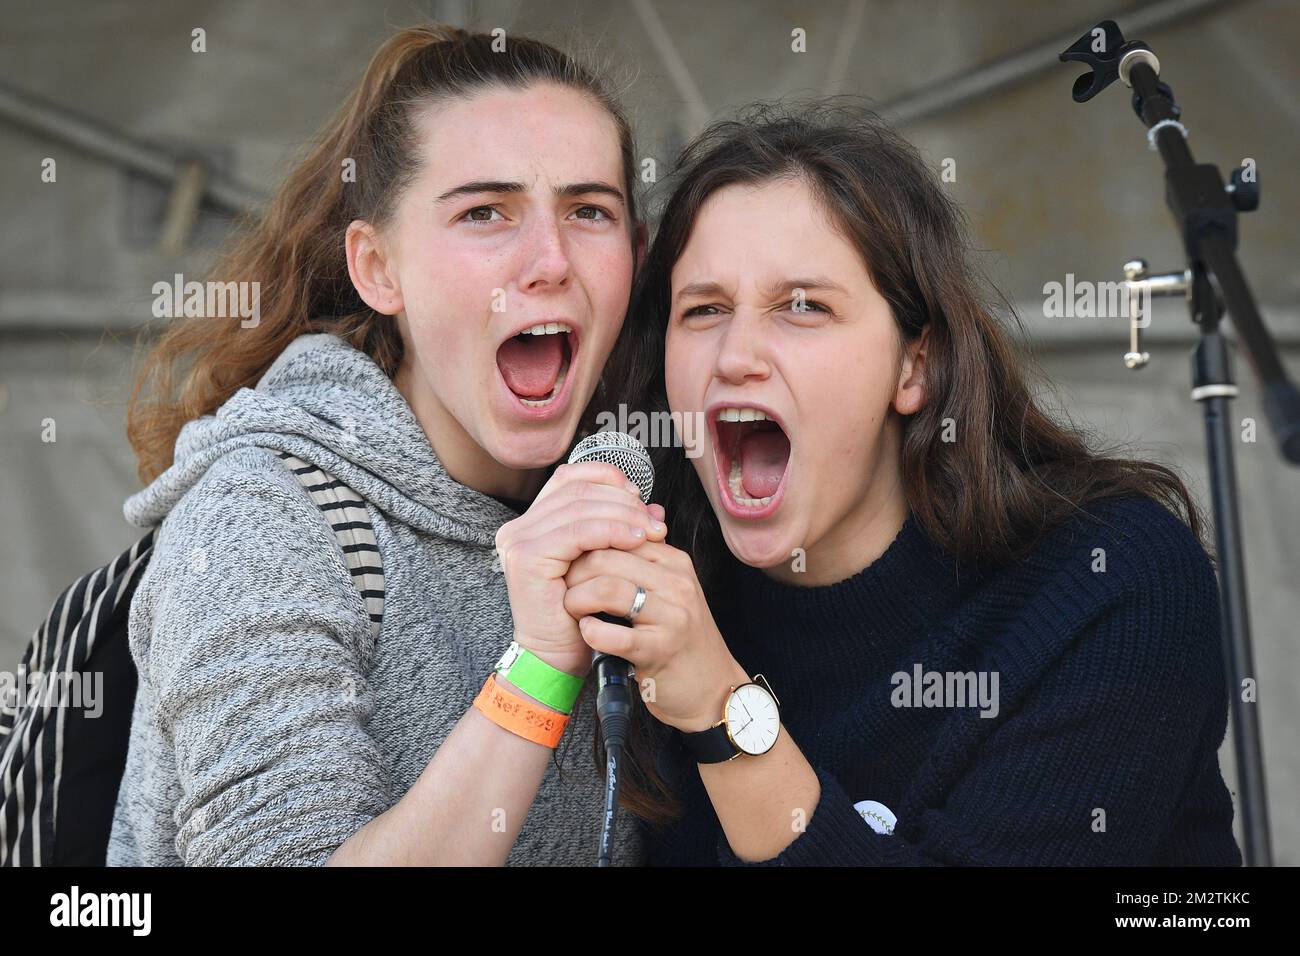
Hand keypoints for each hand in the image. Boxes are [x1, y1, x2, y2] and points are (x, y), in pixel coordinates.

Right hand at [494, 462, 666, 677]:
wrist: (556, 658)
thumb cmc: (580, 614)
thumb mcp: (604, 562)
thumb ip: (623, 530)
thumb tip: (655, 507)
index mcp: (533, 522)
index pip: (571, 478)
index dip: (608, 479)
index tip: (639, 497)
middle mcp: (519, 527)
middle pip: (579, 490)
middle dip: (623, 500)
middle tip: (653, 519)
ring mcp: (519, 540)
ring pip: (582, 506)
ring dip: (623, 514)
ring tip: (651, 530)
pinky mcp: (528, 557)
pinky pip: (579, 532)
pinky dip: (612, 531)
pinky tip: (636, 539)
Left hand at [562, 533, 747, 731]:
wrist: (712, 688)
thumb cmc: (681, 639)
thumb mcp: (669, 591)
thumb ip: (642, 563)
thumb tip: (606, 533)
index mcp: (675, 563)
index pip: (620, 534)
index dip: (585, 546)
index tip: (569, 562)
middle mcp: (676, 584)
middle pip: (607, 558)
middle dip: (574, 572)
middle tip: (562, 587)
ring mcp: (672, 616)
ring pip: (608, 589)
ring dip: (577, 599)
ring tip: (571, 610)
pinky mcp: (660, 650)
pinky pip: (613, 634)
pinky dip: (590, 632)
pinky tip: (586, 632)